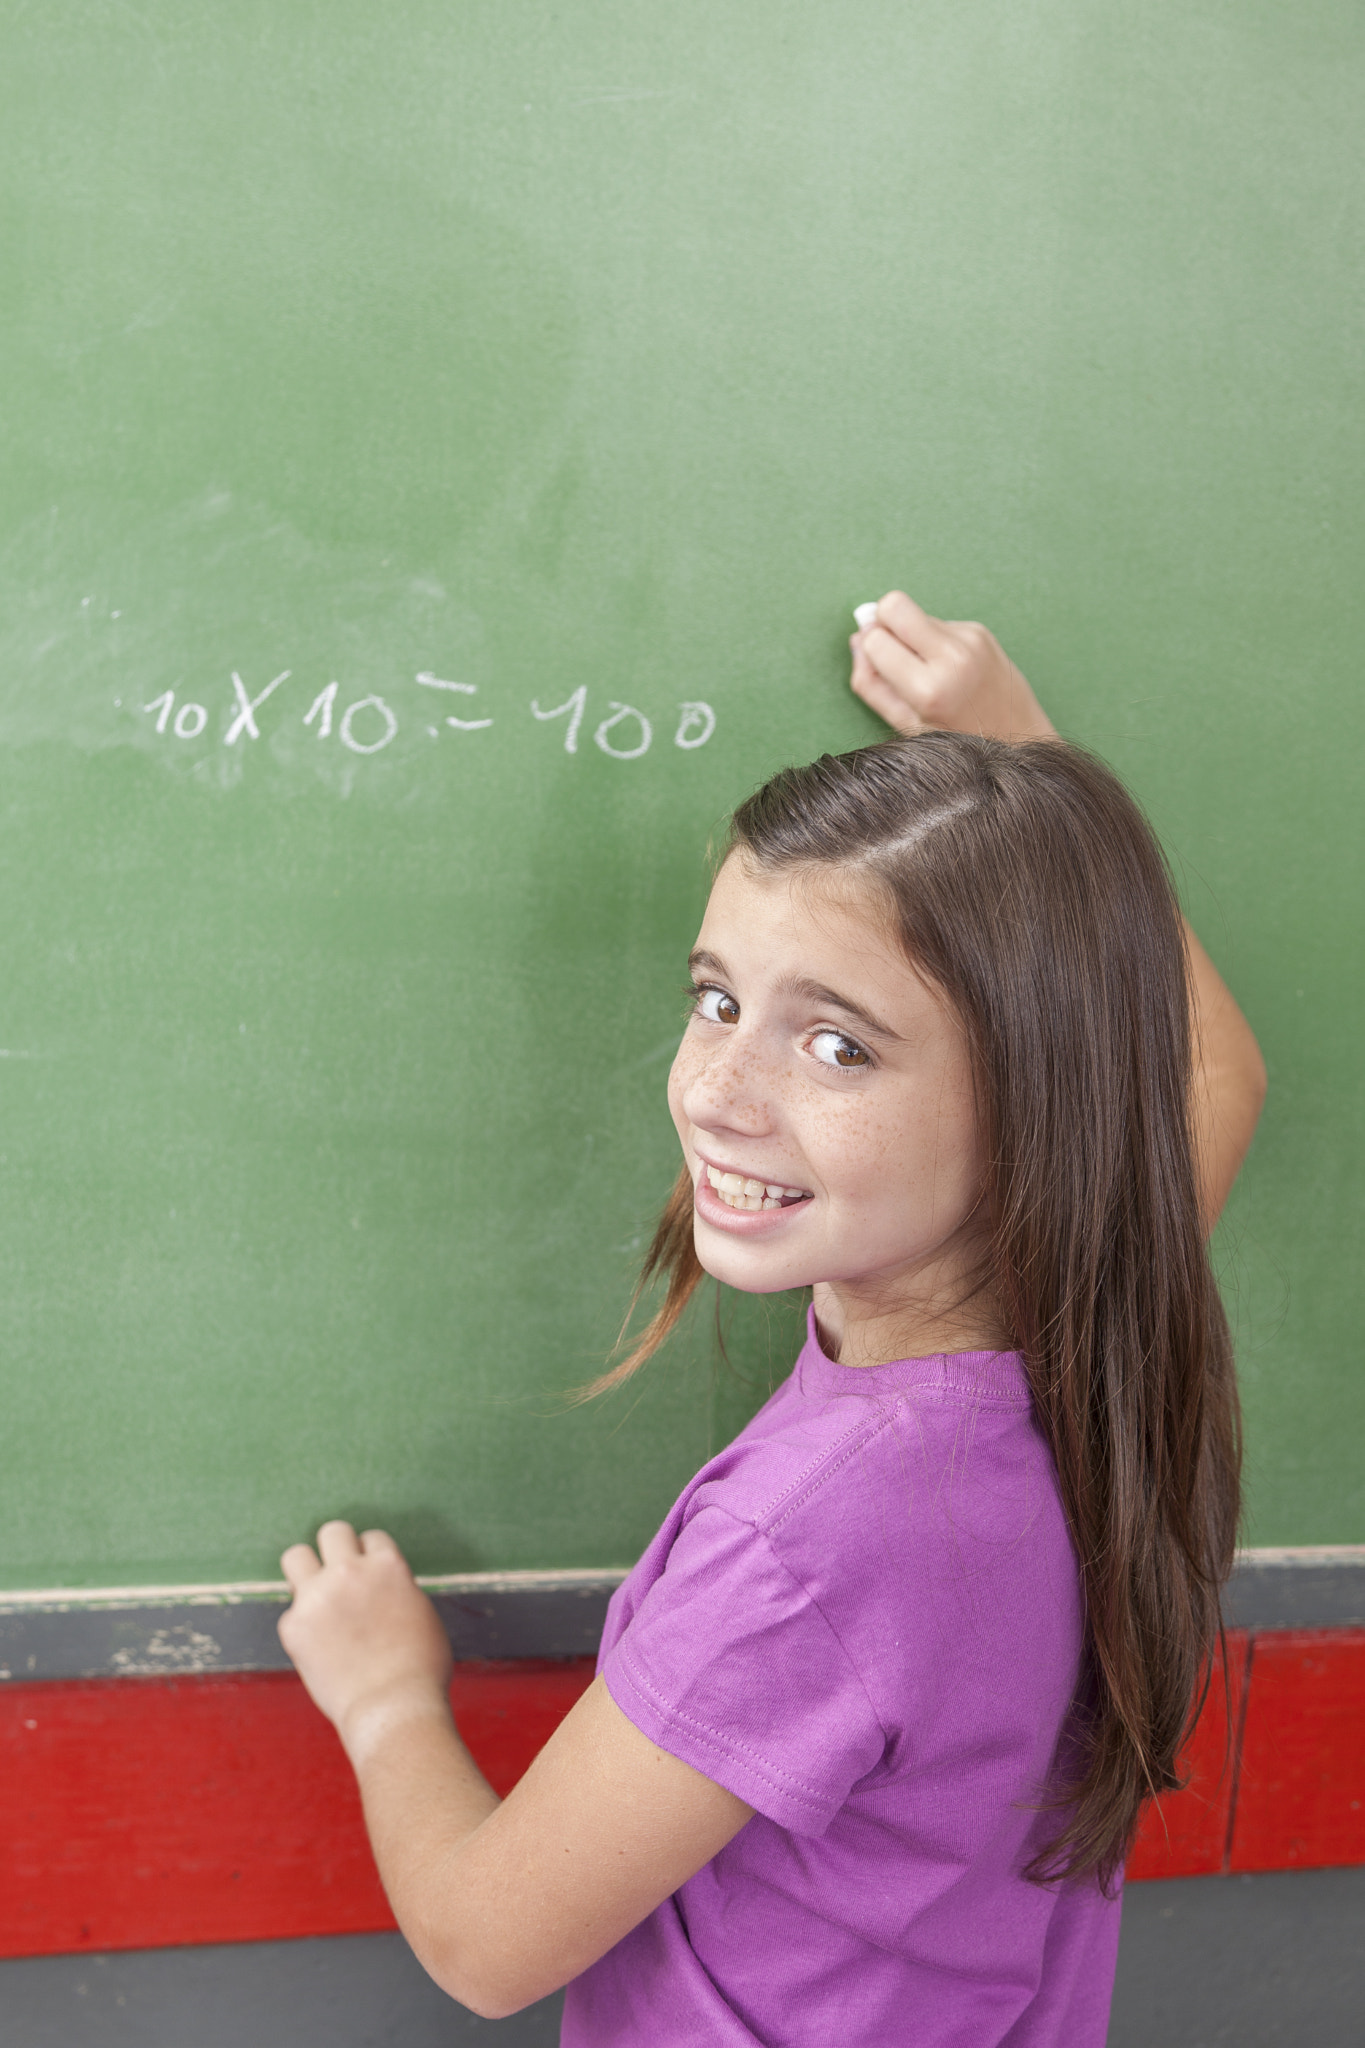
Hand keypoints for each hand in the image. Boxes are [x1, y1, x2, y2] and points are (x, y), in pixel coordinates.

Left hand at [279, 1522, 453, 1764]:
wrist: (392, 1708)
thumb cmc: (419, 1669)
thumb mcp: (421, 1612)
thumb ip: (396, 1588)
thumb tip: (381, 1586)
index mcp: (387, 1564)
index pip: (371, 1538)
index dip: (372, 1561)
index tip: (372, 1583)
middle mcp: (350, 1571)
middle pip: (332, 1532)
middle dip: (338, 1552)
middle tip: (342, 1580)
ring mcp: (318, 1596)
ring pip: (296, 1556)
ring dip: (306, 1571)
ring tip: (317, 1596)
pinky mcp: (294, 1626)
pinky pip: (291, 1612)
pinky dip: (303, 1626)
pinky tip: (320, 1648)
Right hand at [850, 592, 1055, 742]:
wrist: (1018, 734)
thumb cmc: (956, 737)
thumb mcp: (905, 724)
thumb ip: (871, 684)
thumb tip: (858, 640)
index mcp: (929, 689)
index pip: (876, 639)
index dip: (870, 648)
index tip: (877, 662)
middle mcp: (952, 658)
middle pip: (894, 604)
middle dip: (882, 620)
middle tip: (890, 646)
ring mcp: (969, 640)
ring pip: (916, 612)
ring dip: (910, 633)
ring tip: (925, 667)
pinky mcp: (980, 631)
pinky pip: (939, 623)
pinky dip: (933, 639)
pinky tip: (946, 665)